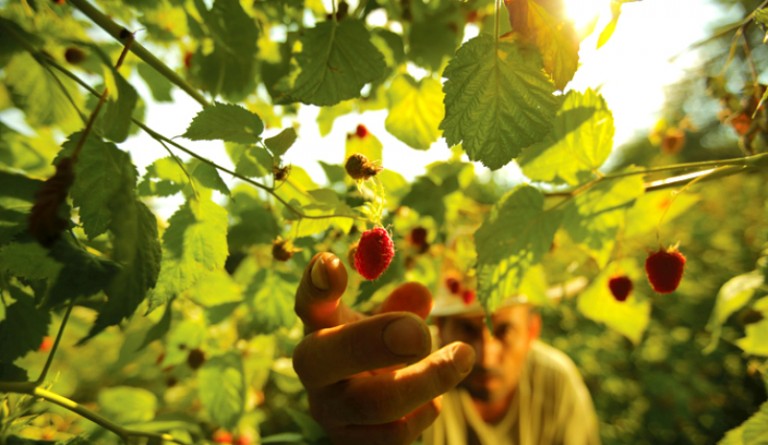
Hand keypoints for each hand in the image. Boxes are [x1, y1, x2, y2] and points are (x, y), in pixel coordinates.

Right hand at [292, 252, 474, 444]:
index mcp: (321, 327)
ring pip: (370, 402)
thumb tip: (420, 294)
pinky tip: (433, 402)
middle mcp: (315, 370)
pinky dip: (421, 414)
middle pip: (324, 357)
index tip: (333, 261)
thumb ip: (401, 307)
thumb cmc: (375, 354)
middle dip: (376, 342)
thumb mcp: (386, 323)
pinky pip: (390, 436)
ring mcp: (329, 410)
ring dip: (425, 379)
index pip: (308, 303)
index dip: (316, 285)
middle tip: (422, 332)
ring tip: (462, 355)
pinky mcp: (350, 444)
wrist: (361, 413)